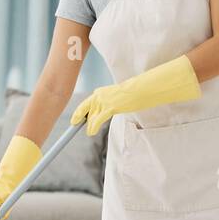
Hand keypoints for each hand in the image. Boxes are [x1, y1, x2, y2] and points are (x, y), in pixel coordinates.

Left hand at [70, 54, 201, 135]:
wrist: (145, 88)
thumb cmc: (138, 91)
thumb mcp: (125, 96)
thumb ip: (116, 101)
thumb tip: (117, 106)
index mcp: (105, 91)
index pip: (91, 100)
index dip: (83, 109)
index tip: (78, 116)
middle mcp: (102, 94)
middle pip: (86, 106)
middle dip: (79, 114)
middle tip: (73, 122)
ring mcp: (105, 100)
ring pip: (92, 115)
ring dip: (88, 124)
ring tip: (86, 131)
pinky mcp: (110, 107)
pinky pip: (97, 119)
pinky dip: (93, 126)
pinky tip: (90, 132)